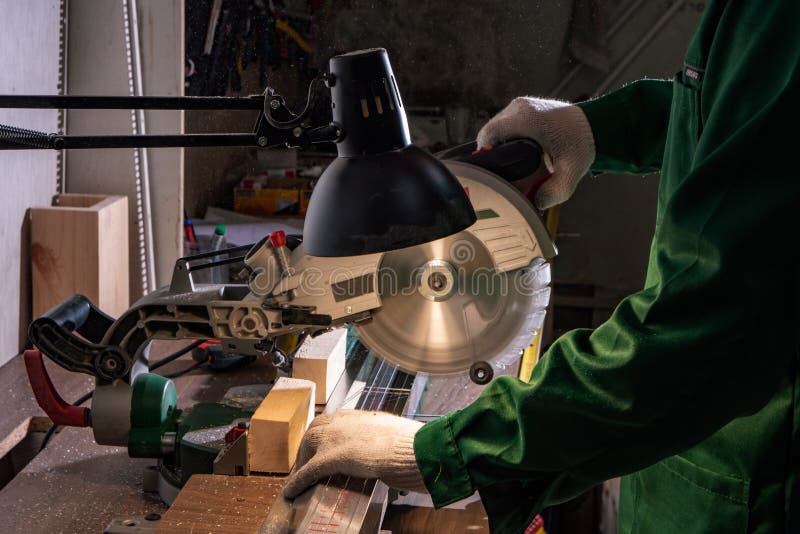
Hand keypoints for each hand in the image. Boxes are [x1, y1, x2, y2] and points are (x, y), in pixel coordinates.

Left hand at [282, 410, 426, 498]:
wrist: (414, 449)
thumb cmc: (414, 446)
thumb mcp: (398, 436)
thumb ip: (389, 441)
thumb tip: (393, 452)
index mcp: (363, 416)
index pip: (337, 419)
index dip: (328, 431)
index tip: (326, 442)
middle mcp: (346, 422)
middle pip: (317, 427)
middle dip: (309, 443)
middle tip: (307, 459)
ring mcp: (336, 438)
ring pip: (308, 444)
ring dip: (301, 459)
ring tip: (298, 474)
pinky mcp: (331, 458)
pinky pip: (308, 470)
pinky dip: (297, 481)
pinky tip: (291, 492)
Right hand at [476, 97, 594, 208]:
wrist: (596, 124)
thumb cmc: (582, 143)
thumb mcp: (572, 170)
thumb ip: (555, 191)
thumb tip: (535, 204)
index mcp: (526, 118)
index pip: (489, 135)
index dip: (485, 154)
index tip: (491, 172)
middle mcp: (520, 107)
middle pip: (490, 132)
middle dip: (492, 153)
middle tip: (500, 173)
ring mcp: (521, 105)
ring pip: (496, 129)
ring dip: (498, 146)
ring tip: (508, 165)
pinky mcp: (524, 107)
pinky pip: (505, 125)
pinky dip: (506, 139)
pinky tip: (514, 154)